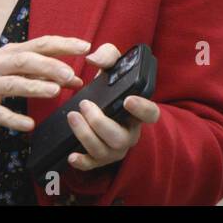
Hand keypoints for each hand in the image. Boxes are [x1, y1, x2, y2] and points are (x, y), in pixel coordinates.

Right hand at [0, 35, 89, 129]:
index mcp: (11, 52)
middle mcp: (0, 65)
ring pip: (13, 83)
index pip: (41, 43)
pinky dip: (13, 119)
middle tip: (71, 75)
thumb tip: (74, 78)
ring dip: (35, 87)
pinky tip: (28, 124)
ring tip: (55, 92)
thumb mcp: (11, 67)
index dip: (63, 43)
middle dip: (50, 66)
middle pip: (27, 60)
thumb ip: (41, 72)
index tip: (85, 46)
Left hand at [64, 43, 160, 171]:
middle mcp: (130, 133)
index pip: (151, 114)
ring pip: (105, 152)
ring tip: (72, 117)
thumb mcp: (112, 67)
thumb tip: (93, 59)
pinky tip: (71, 154)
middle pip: (120, 138)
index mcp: (138, 112)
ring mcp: (116, 149)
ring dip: (86, 136)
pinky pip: (93, 166)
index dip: (142, 109)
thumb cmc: (109, 87)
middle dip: (100, 123)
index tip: (127, 99)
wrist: (101, 106)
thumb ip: (108, 56)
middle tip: (84, 105)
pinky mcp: (100, 159)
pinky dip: (82, 162)